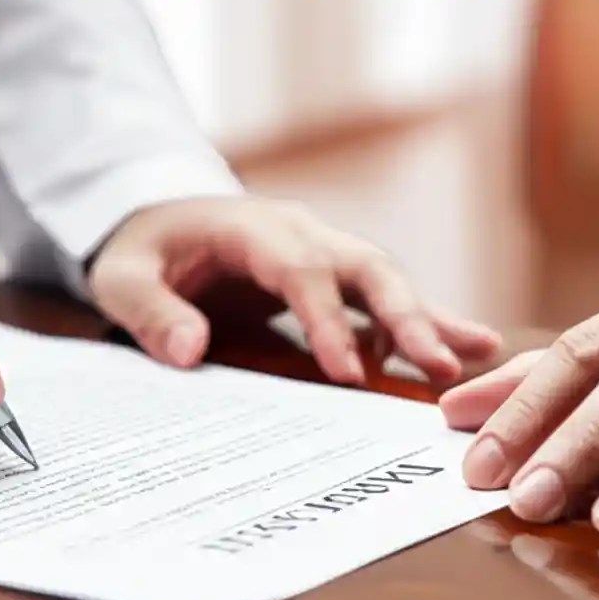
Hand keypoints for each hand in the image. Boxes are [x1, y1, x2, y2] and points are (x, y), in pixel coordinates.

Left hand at [87, 196, 499, 384]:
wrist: (153, 225)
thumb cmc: (139, 253)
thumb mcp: (121, 279)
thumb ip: (149, 312)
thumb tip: (189, 352)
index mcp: (252, 228)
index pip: (302, 272)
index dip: (328, 321)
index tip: (348, 374)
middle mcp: (300, 232)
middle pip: (363, 267)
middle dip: (404, 315)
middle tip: (439, 365)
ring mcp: (322, 250)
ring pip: (385, 280)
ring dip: (427, 319)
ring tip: (476, 359)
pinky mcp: (331, 276)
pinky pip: (381, 298)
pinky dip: (425, 321)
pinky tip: (473, 347)